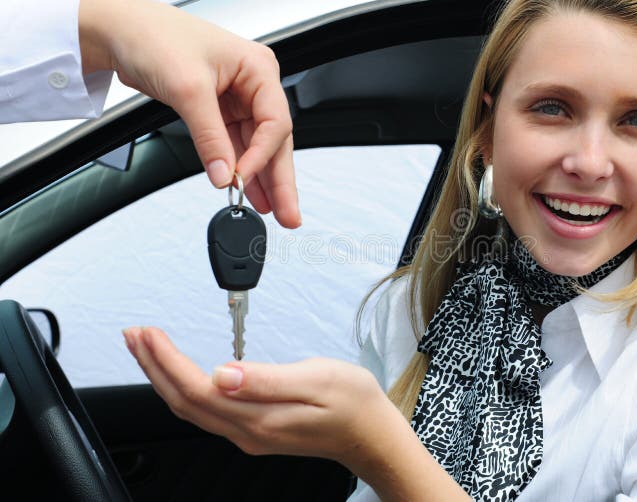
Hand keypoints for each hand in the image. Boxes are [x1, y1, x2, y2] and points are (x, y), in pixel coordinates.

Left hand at [78, 0, 299, 226]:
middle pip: (274, 140)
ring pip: (256, 147)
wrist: (117, 30)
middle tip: (289, 214)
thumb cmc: (154, 36)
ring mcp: (236, 98)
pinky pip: (235, 145)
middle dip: (280, 179)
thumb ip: (210, 137)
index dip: (262, 156)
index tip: (243, 179)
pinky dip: (239, 168)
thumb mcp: (187, 89)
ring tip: (273, 211)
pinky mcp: (218, 110)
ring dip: (261, 179)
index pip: (275, 122)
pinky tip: (248, 191)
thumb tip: (225, 174)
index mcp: (257, 68)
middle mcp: (252, 84)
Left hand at [123, 327, 400, 471]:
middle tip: (135, 335)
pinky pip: (205, 410)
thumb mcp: (317, 379)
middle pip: (184, 401)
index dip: (167, 361)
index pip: (197, 388)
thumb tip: (222, 373)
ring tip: (147, 348)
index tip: (150, 333)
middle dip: (153, 366)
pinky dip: (183, 387)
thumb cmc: (352, 403)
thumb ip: (266, 378)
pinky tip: (180, 373)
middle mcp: (247, 431)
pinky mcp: (254, 429)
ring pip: (191, 407)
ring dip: (163, 376)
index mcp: (259, 416)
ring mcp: (249, 434)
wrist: (371, 435)